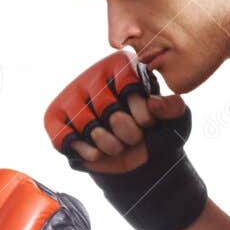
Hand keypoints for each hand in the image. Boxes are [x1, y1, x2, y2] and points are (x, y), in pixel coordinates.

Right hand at [43, 51, 205, 229]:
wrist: (135, 162)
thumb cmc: (153, 134)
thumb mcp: (175, 121)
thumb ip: (174, 108)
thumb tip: (153, 103)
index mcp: (122, 67)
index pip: (130, 86)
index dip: (141, 113)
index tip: (147, 124)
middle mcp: (93, 76)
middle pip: (106, 106)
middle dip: (126, 132)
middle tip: (133, 138)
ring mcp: (71, 97)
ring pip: (87, 124)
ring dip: (109, 144)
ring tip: (117, 146)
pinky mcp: (55, 119)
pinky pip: (66, 137)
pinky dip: (88, 151)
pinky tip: (98, 152)